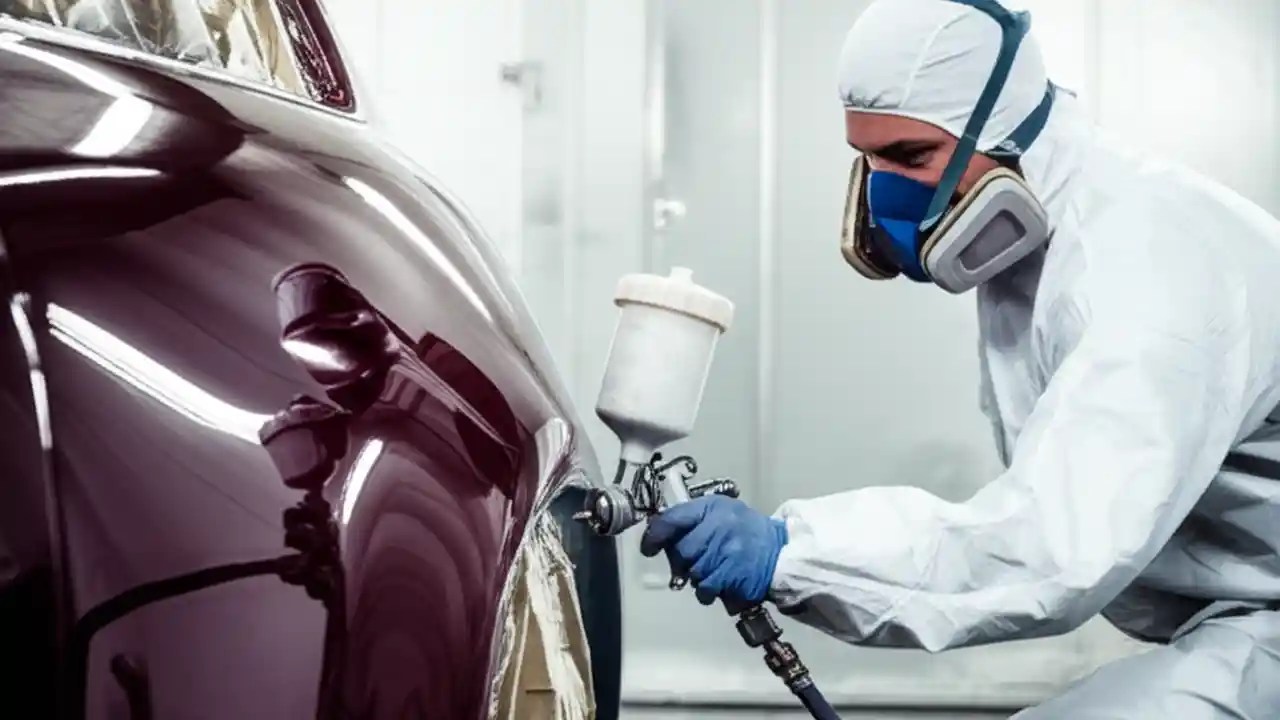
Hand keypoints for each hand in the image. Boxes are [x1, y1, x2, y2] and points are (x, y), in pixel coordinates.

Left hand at [639, 495, 787, 607]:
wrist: (781, 552)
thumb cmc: (748, 531)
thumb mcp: (723, 511)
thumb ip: (694, 518)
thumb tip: (661, 533)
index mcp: (713, 508)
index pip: (673, 519)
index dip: (655, 535)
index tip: (649, 547)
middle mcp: (718, 528)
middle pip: (680, 551)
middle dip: (681, 560)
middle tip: (693, 561)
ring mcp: (725, 553)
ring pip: (691, 572)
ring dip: (696, 576)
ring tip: (712, 570)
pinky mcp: (731, 577)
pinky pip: (704, 589)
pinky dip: (707, 591)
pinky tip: (718, 584)